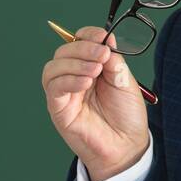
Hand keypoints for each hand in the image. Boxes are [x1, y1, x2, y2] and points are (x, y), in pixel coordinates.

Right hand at [42, 26, 148, 180]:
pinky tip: (85, 83)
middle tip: (102, 55)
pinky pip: (53, 89)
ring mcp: (64, 94)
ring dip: (74, 64)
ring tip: (95, 71)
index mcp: (89, 66)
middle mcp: (73, 77)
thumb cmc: (126, 115)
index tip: (103, 37)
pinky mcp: (59, 110)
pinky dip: (68, 81)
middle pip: (63, 52)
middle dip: (82, 49)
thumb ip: (113, 61)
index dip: (88, 35)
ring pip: (53, 68)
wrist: (127, 145)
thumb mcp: (124, 81)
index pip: (78, 41)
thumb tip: (105, 41)